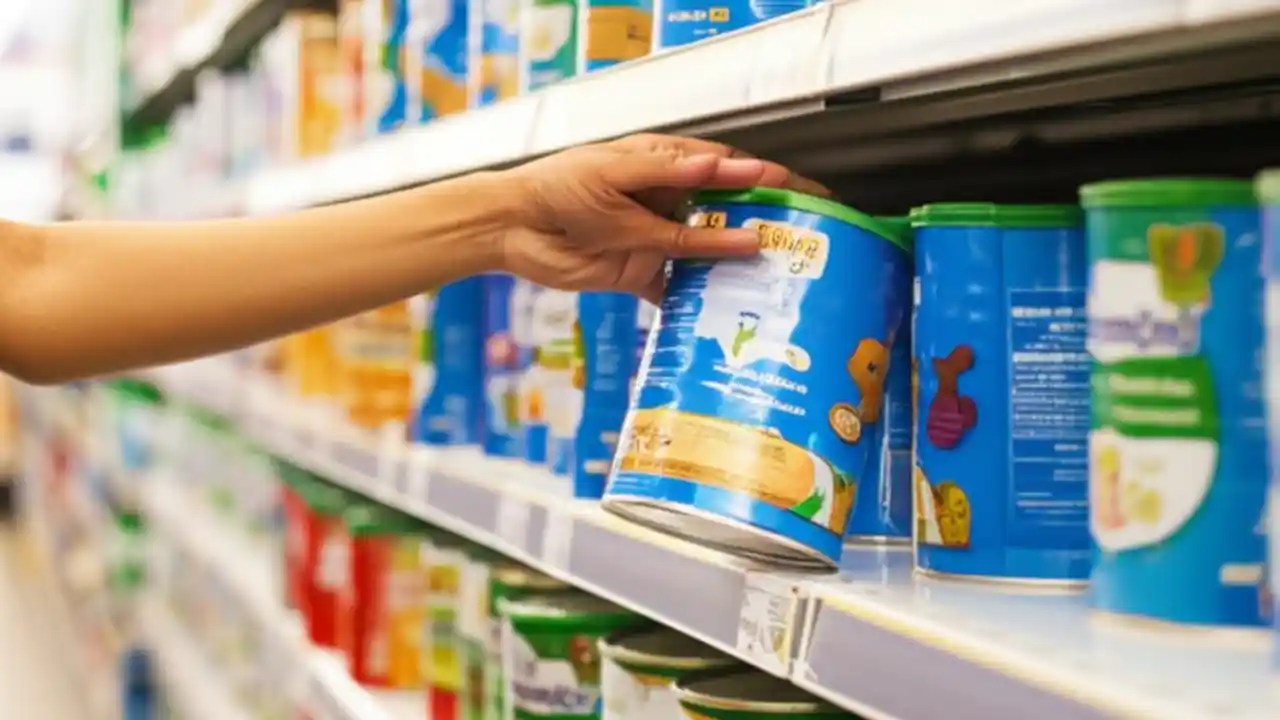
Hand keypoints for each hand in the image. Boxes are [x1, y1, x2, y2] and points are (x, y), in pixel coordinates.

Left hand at [501, 134, 828, 301]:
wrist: (510, 228)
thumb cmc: (558, 187)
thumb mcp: (616, 174)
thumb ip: (673, 177)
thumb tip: (730, 169)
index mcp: (666, 165)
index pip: (728, 169)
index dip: (768, 179)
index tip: (808, 192)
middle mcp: (668, 202)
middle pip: (727, 214)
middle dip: (764, 227)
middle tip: (807, 246)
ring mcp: (657, 240)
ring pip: (708, 256)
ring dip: (738, 268)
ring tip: (778, 283)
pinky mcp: (639, 274)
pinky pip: (676, 291)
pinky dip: (697, 303)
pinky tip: (725, 316)